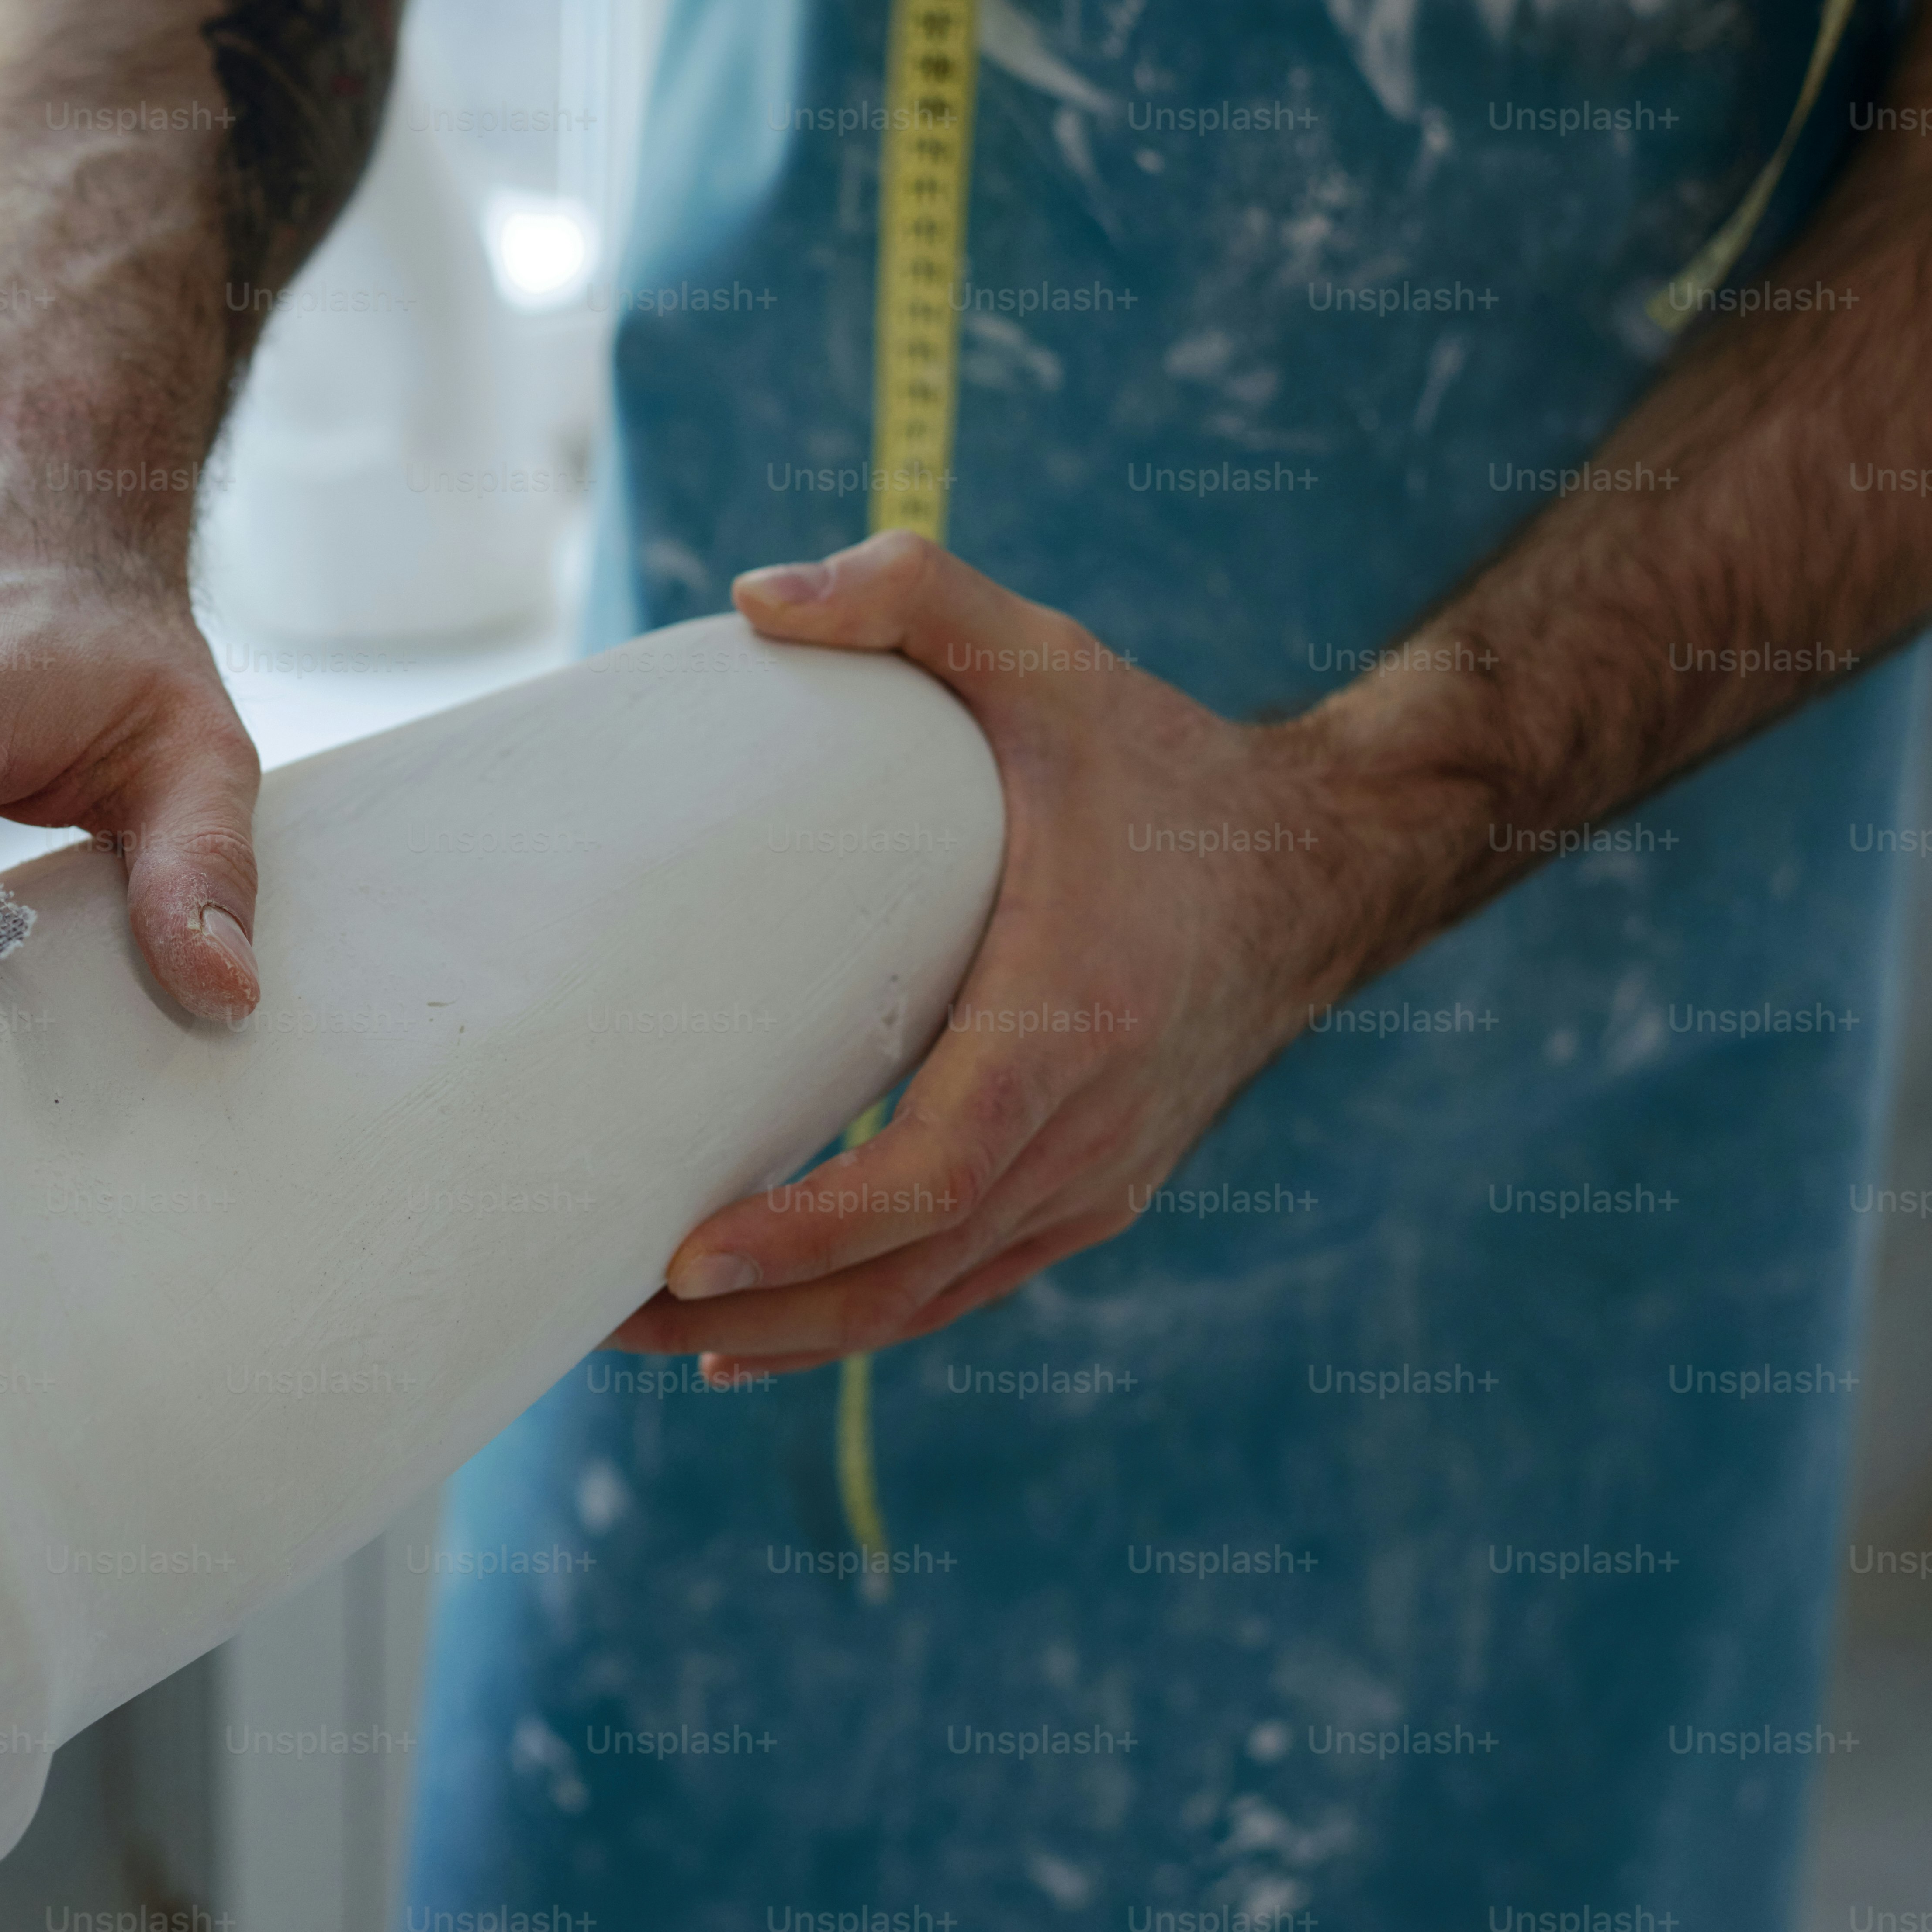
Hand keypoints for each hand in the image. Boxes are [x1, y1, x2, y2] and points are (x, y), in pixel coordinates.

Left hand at [605, 530, 1380, 1378]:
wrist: (1327, 858)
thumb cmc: (1165, 763)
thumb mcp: (1048, 660)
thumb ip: (913, 594)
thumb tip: (752, 597)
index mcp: (1066, 1029)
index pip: (920, 1184)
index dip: (799, 1239)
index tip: (685, 1257)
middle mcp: (1088, 1136)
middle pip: (902, 1280)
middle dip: (753, 1317)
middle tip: (604, 1316)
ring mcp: (1097, 1181)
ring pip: (927, 1302)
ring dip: (790, 1337)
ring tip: (647, 1335)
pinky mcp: (1095, 1193)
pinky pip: (963, 1282)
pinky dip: (861, 1316)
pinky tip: (760, 1334)